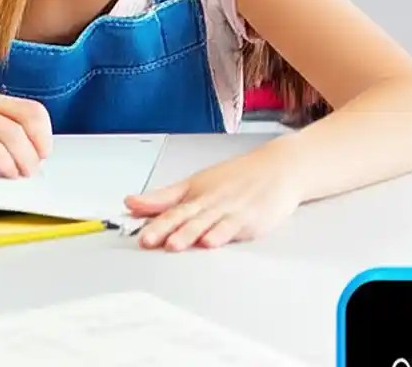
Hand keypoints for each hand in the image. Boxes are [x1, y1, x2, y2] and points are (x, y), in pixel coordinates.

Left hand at [124, 138, 304, 250]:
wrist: (280, 168)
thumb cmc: (240, 177)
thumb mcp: (197, 183)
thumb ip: (164, 198)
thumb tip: (131, 203)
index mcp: (195, 193)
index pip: (169, 207)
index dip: (151, 219)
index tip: (134, 227)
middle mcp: (210, 201)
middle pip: (184, 216)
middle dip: (165, 228)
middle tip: (148, 240)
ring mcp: (230, 210)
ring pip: (206, 223)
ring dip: (189, 233)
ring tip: (174, 244)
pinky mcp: (249, 218)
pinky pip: (233, 227)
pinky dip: (222, 234)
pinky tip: (212, 242)